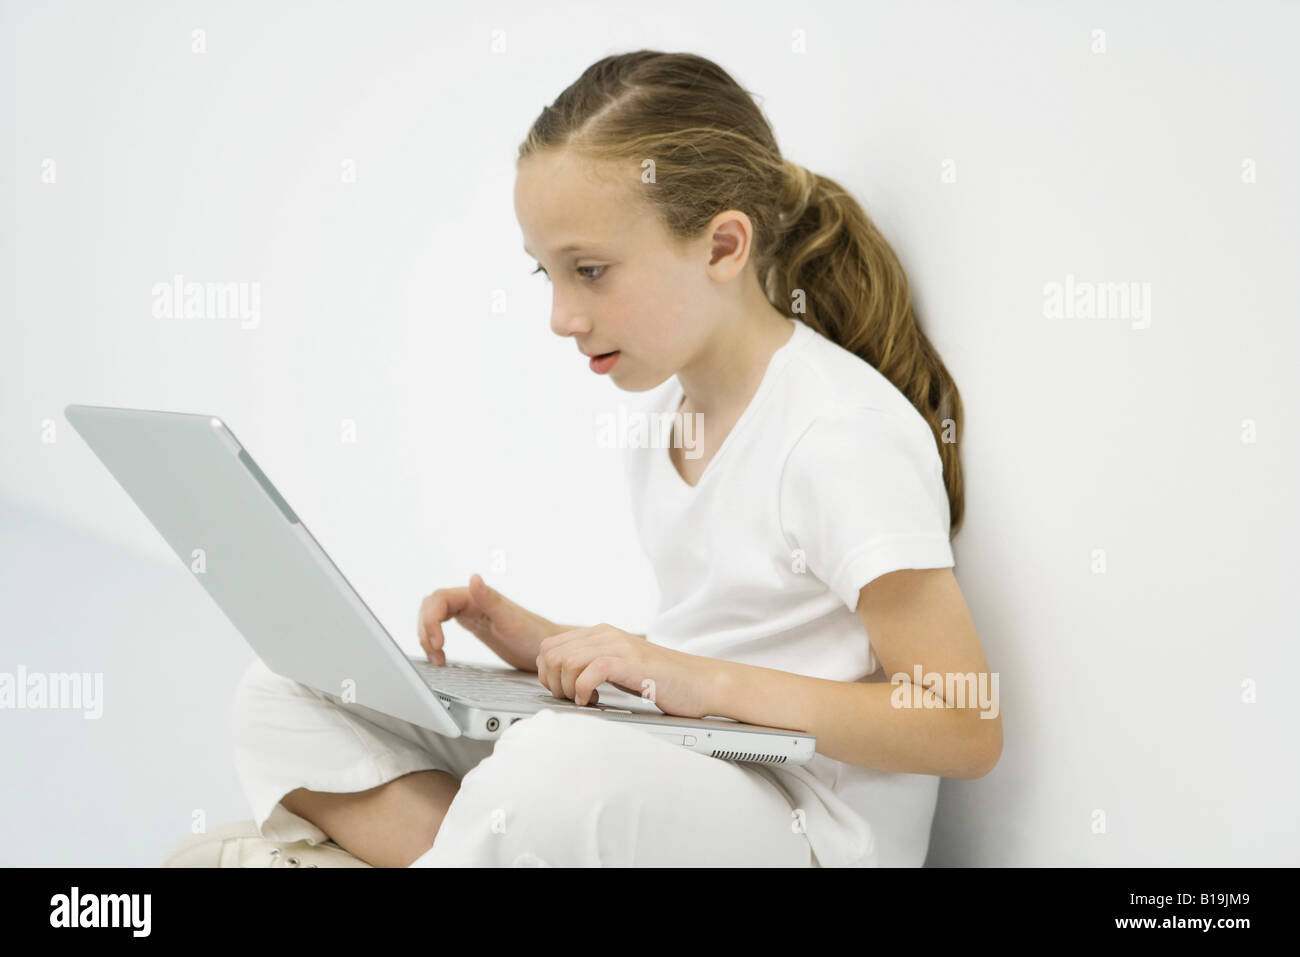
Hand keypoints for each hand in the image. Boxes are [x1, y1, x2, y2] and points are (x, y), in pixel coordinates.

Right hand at [417, 574, 557, 670]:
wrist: (548, 647)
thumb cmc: (534, 634)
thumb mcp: (510, 619)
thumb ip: (490, 599)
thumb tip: (474, 578)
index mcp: (475, 597)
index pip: (438, 600)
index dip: (431, 621)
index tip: (438, 644)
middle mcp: (470, 601)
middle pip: (430, 607)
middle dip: (425, 630)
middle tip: (436, 654)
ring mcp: (470, 612)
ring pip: (433, 617)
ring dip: (427, 637)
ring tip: (438, 659)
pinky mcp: (473, 625)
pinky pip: (442, 626)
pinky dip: (435, 640)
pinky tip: (441, 655)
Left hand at [535, 624, 716, 718]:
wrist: (700, 683)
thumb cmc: (664, 680)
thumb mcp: (621, 667)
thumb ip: (595, 665)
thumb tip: (562, 678)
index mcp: (601, 634)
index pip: (550, 646)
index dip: (546, 673)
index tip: (562, 691)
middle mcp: (607, 635)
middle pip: (551, 652)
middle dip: (552, 681)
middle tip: (571, 698)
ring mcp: (619, 646)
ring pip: (566, 660)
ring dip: (567, 687)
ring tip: (583, 700)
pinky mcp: (631, 662)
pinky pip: (591, 670)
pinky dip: (584, 690)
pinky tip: (594, 700)